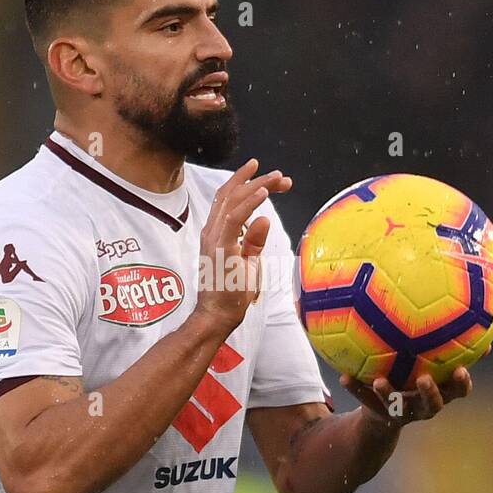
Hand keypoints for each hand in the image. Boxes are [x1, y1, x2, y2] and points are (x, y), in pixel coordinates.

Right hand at [193, 158, 291, 334]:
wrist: (216, 316)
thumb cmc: (230, 295)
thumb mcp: (249, 263)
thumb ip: (255, 241)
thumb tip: (265, 219)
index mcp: (216, 233)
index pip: (229, 199)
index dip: (247, 183)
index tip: (270, 179)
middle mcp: (212, 231)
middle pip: (231, 194)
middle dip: (256, 180)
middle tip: (280, 176)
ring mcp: (214, 238)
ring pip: (233, 200)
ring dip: (257, 185)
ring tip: (277, 178)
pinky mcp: (221, 247)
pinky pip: (235, 218)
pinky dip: (250, 202)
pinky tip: (264, 193)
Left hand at [340, 352, 484, 427]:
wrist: (387, 415)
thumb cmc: (416, 378)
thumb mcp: (435, 363)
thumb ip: (450, 343)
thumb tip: (471, 310)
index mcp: (441, 392)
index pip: (459, 390)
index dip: (462, 383)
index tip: (461, 370)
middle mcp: (424, 405)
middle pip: (433, 403)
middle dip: (430, 393)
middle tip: (424, 378)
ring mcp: (401, 411)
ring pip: (397, 405)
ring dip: (388, 393)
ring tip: (380, 381)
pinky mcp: (379, 413)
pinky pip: (365, 400)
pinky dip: (356, 388)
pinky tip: (344, 376)